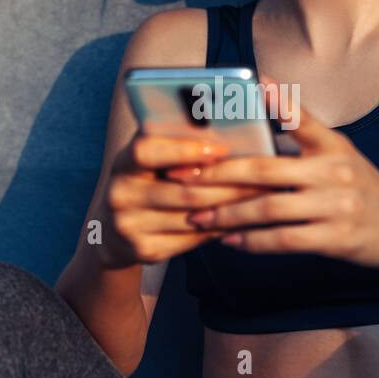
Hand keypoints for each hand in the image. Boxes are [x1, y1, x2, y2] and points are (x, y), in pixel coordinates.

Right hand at [97, 130, 273, 268]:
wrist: (112, 231)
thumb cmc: (146, 182)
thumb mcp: (150, 160)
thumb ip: (175, 142)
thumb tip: (228, 127)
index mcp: (123, 162)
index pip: (146, 150)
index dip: (184, 149)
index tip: (222, 148)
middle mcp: (119, 194)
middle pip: (183, 191)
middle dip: (229, 184)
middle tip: (266, 178)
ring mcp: (128, 225)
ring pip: (193, 216)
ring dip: (233, 208)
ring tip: (264, 198)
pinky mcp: (143, 250)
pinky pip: (192, 239)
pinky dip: (221, 228)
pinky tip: (244, 220)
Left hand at [169, 73, 378, 270]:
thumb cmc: (360, 188)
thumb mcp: (339, 154)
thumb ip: (301, 137)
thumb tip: (259, 109)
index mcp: (333, 144)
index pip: (299, 116)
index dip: (274, 99)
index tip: (247, 85)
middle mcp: (334, 171)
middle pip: (265, 169)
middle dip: (218, 174)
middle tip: (182, 177)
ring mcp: (335, 205)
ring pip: (268, 208)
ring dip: (226, 214)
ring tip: (196, 216)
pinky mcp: (334, 238)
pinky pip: (282, 239)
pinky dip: (250, 240)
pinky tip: (227, 240)